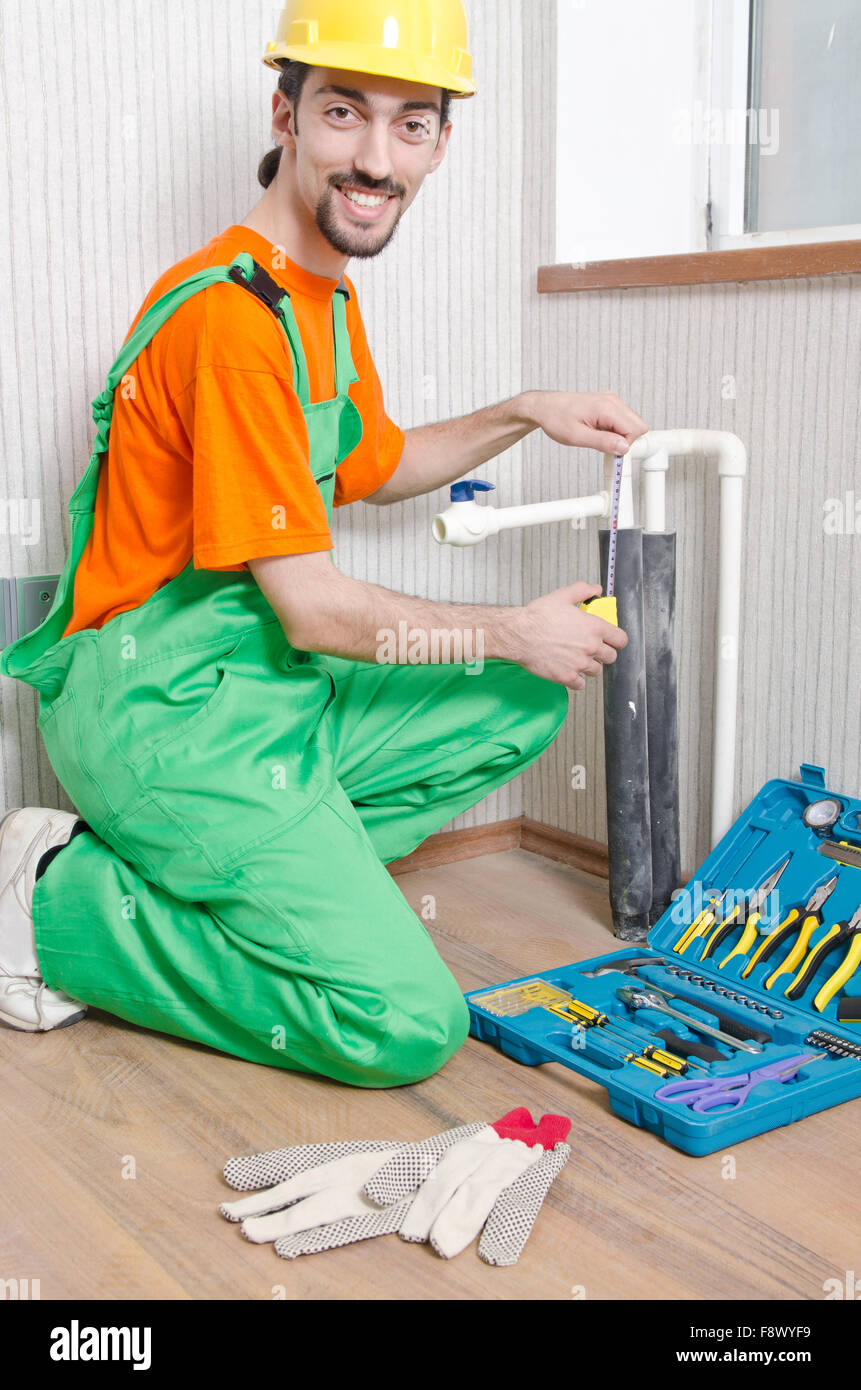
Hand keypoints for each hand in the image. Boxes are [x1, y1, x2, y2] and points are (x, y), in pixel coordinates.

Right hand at [511, 582, 627, 689]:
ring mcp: (580, 664)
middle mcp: (591, 647)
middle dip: (603, 653)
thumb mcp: (562, 596)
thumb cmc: (538, 617)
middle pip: (611, 657)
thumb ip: (583, 590)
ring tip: (578, 659)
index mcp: (594, 628)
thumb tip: (596, 589)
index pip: (621, 640)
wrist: (520, 634)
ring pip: (597, 671)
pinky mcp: (567, 677)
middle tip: (592, 649)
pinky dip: (577, 680)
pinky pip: (581, 684)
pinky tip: (569, 671)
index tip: (611, 640)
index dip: (616, 640)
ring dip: (590, 666)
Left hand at [522, 390, 647, 455]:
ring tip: (598, 438)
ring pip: (632, 424)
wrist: (544, 407)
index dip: (625, 445)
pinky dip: (615, 430)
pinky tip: (598, 432)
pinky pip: (622, 421)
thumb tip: (624, 448)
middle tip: (605, 446)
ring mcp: (611, 401)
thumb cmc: (556, 419)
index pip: (635, 429)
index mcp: (606, 407)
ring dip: (619, 436)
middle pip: (639, 425)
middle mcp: (612, 401)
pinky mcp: (608, 404)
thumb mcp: (577, 437)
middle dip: (626, 440)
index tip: (610, 452)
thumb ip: (603, 442)